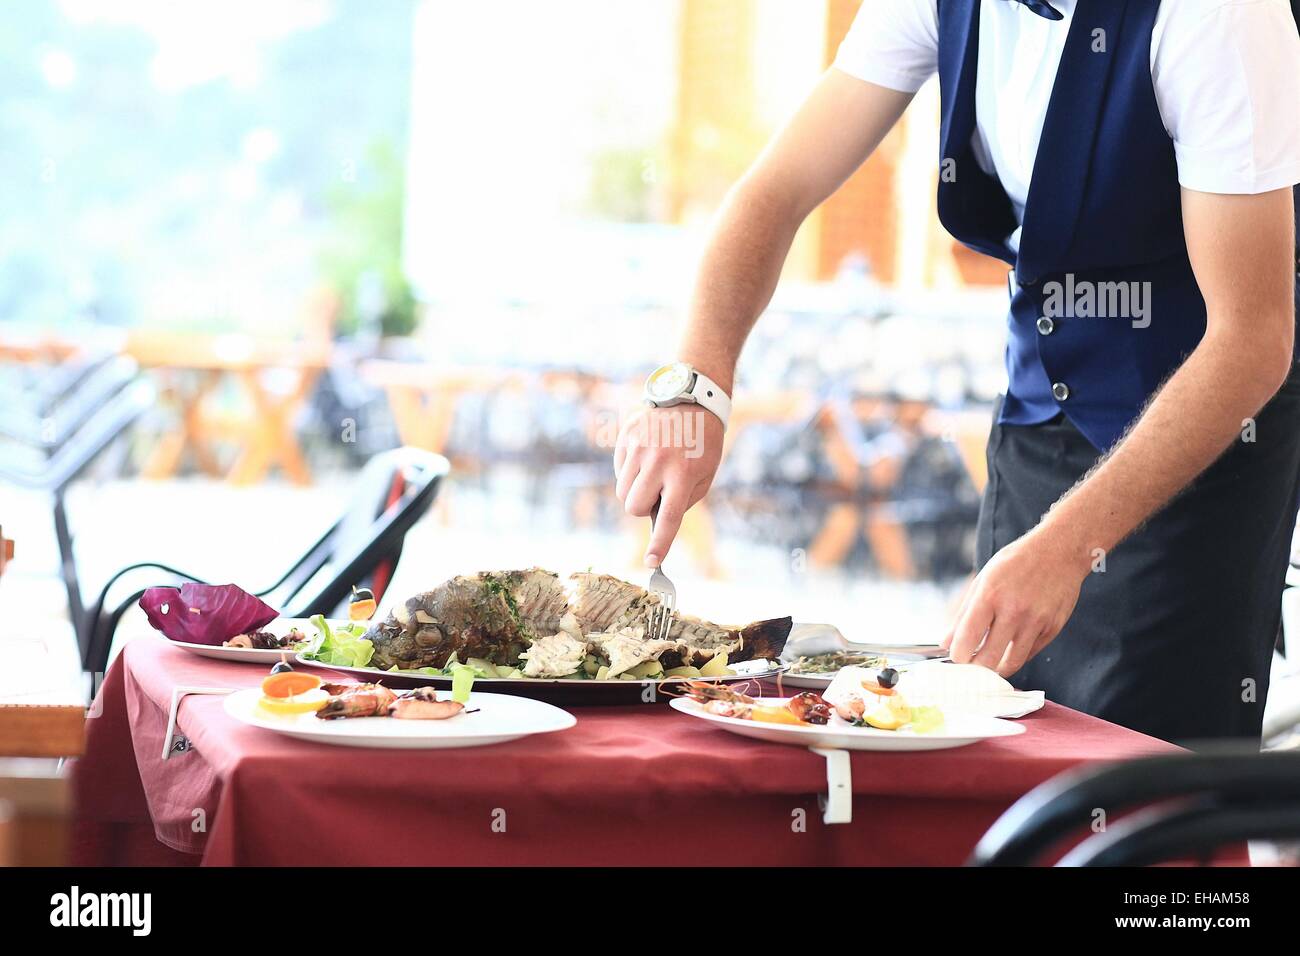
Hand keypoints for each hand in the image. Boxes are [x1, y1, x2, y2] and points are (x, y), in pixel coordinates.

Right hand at [614, 405, 724, 566]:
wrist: (693, 401)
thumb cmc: (702, 444)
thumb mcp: (704, 474)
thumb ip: (682, 500)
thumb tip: (655, 520)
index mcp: (683, 474)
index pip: (668, 518)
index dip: (659, 544)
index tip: (651, 562)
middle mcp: (658, 462)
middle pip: (633, 507)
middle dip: (642, 508)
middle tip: (657, 494)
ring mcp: (639, 448)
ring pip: (623, 491)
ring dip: (635, 490)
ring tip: (654, 471)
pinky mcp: (627, 437)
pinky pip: (619, 470)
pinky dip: (630, 471)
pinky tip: (647, 455)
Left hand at [941, 527, 1086, 677]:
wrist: (1059, 551)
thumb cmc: (1016, 563)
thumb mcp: (983, 580)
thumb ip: (963, 614)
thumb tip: (946, 642)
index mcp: (990, 595)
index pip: (967, 639)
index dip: (958, 655)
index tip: (957, 656)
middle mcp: (1013, 610)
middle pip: (988, 659)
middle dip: (975, 669)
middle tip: (971, 666)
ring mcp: (1036, 621)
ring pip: (1012, 663)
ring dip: (997, 669)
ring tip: (989, 664)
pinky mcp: (1052, 628)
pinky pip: (1030, 653)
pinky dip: (1016, 655)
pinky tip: (1009, 648)